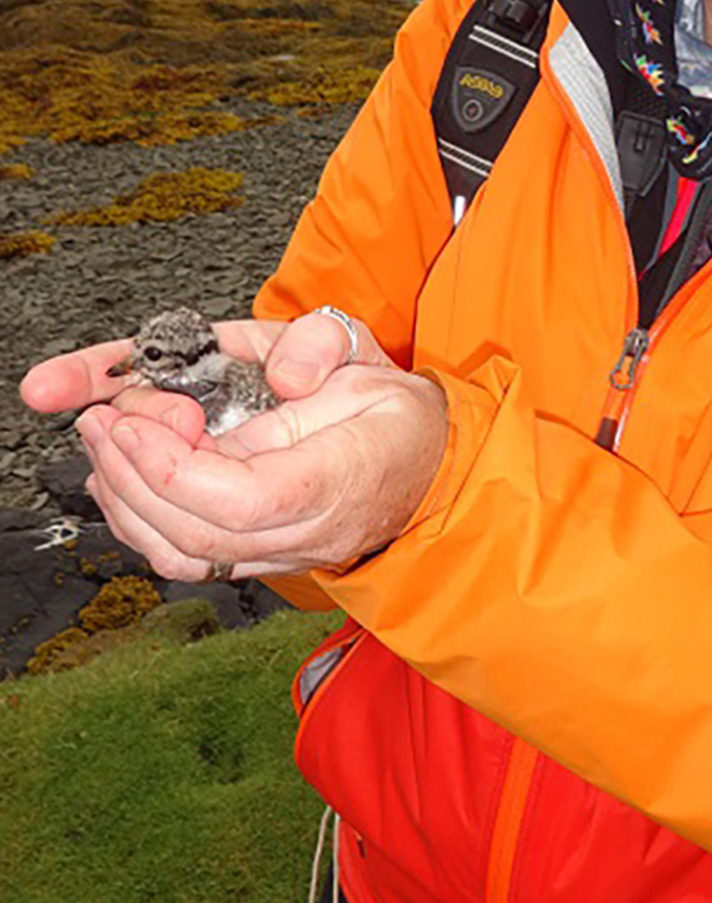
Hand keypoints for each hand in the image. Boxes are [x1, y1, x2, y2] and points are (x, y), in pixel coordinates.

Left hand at [20, 312, 447, 580]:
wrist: (423, 466)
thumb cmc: (393, 414)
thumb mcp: (369, 354)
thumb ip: (324, 345)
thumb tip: (286, 372)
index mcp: (338, 479)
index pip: (242, 500)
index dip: (173, 469)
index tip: (132, 421)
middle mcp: (305, 532)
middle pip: (195, 534)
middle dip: (130, 473)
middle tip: (97, 416)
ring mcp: (278, 553)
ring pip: (181, 556)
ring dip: (123, 498)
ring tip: (99, 436)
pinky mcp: (254, 557)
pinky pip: (184, 557)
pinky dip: (136, 517)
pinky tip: (115, 473)